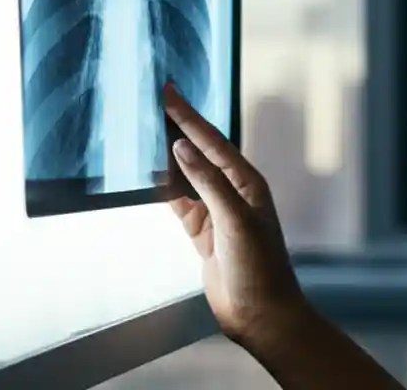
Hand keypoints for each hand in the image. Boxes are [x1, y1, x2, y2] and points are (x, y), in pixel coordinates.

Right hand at [164, 84, 309, 348]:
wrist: (261, 314)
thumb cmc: (259, 268)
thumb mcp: (234, 220)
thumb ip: (207, 183)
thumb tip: (181, 147)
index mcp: (248, 182)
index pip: (212, 141)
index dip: (189, 116)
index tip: (168, 92)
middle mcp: (234, 192)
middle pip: (200, 152)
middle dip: (178, 126)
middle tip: (154, 99)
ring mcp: (218, 212)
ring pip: (187, 176)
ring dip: (168, 155)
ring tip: (145, 129)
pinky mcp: (204, 232)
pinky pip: (180, 202)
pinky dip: (164, 189)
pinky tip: (149, 175)